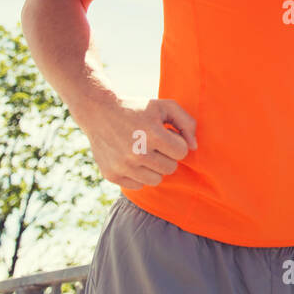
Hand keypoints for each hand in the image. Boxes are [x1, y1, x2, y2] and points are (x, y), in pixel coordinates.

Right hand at [79, 97, 197, 191]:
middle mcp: (137, 153)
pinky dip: (137, 175)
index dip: (176, 143)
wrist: (98, 112)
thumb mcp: (165, 106)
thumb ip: (187, 123)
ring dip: (154, 167)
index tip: (165, 135)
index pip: (181, 152)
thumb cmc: (137, 109)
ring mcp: (122, 166)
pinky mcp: (111, 175)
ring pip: (156, 180)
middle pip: (170, 168)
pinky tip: (131, 159)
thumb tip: (194, 147)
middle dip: (166, 155)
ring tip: (144, 152)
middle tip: (154, 143)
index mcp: (153, 134)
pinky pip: (138, 186)